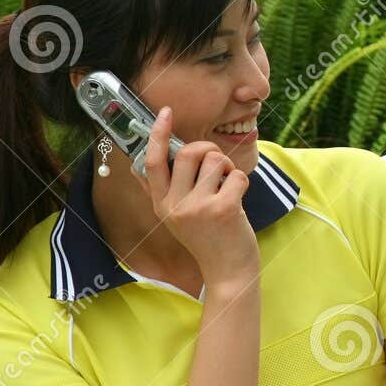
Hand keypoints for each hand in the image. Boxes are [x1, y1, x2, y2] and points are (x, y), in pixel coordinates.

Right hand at [135, 106, 258, 283]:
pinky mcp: (223, 210)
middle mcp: (175, 206)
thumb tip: (142, 157)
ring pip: (215, 160)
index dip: (157, 134)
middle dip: (209, 149)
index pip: (152, 161)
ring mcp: (198, 208)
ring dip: (227, 168)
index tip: (165, 112)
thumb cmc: (207, 238)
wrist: (228, 272)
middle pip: (189, 151)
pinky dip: (242, 182)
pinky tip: (239, 200)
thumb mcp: (176, 216)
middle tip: (217, 165)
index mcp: (162, 204)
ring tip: (227, 188)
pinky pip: (236, 175)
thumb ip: (163, 189)